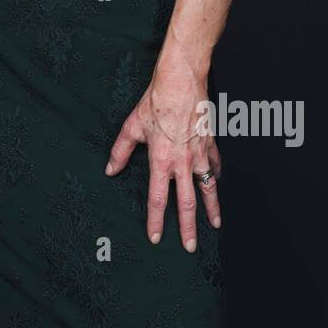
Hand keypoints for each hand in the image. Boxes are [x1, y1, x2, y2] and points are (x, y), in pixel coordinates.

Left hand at [105, 60, 221, 251]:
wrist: (182, 80)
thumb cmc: (155, 101)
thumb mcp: (132, 126)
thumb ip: (120, 151)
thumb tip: (110, 170)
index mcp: (161, 160)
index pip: (158, 199)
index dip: (156, 220)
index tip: (155, 237)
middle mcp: (183, 162)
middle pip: (187, 203)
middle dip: (189, 228)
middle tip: (190, 246)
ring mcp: (200, 153)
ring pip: (208, 188)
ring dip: (212, 209)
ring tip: (215, 226)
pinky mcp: (211, 142)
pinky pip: (215, 165)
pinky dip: (216, 176)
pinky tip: (216, 182)